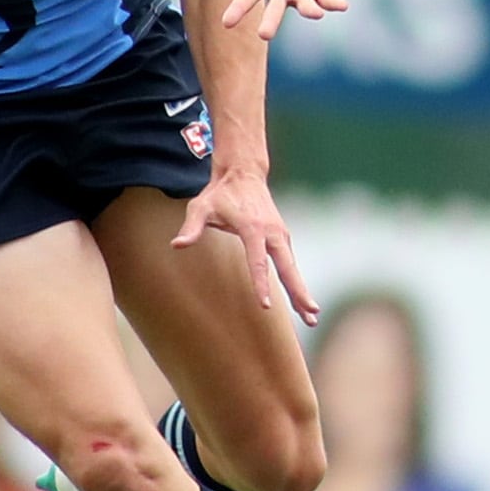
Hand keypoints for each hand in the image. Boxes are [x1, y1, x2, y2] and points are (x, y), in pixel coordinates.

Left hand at [173, 166, 317, 322]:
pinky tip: (301, 300)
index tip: (265, 306)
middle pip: (288, 268)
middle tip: (312, 315)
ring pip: (293, 268)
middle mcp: (272, 233)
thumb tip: (177, 245)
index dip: (261, 284)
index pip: (258, 262)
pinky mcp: (282, 237)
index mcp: (253, 228)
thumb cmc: (220, 194)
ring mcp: (281, 235)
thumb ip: (191, 228)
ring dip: (303, 291)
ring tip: (311, 317)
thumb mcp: (201, 207)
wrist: (243, 173)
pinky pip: (290, 264)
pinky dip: (297, 282)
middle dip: (300, 292)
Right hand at [205, 0, 348, 39]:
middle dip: (270, 23)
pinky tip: (342, 6)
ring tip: (313, 13)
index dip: (238, 9)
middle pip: (274, 11)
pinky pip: (329, 1)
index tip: (226, 23)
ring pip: (305, 7)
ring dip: (309, 10)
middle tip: (264, 36)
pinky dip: (334, 4)